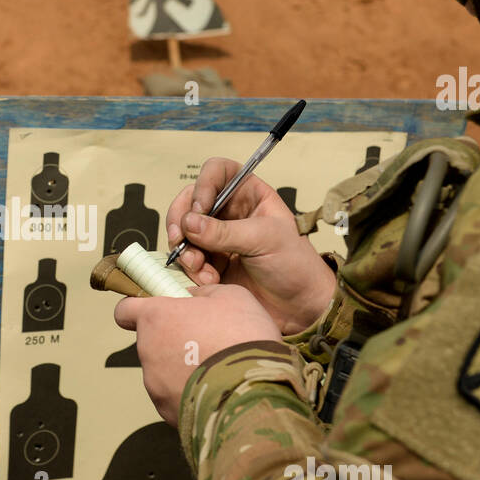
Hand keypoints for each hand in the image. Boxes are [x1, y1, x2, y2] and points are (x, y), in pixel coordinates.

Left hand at [114, 284, 280, 426]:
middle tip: (206, 343)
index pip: (124, 311)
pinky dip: (190, 393)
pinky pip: (175, 397)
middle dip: (173, 342)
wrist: (252, 389)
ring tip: (217, 370)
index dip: (136, 311)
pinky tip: (217, 391)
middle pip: (151, 343)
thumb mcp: (231, 296)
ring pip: (163, 372)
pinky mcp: (166, 410)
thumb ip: (203, 293)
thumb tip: (193, 297)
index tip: (155, 314)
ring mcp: (154, 384)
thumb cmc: (241, 336)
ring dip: (182, 369)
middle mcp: (147, 350)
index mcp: (156, 317)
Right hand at [166, 157, 335, 333]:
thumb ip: (225, 231)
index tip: (200, 208)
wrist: (298, 306)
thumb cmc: (295, 265)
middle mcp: (229, 212)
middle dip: (181, 221)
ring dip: (186, 251)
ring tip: (200, 267)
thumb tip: (190, 222)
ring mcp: (216, 238)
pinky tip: (210, 280)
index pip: (217, 172)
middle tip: (181, 240)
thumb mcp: (265, 240)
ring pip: (183, 232)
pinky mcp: (209, 262)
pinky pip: (186, 259)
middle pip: (190, 201)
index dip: (203, 185)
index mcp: (249, 194)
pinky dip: (191, 270)